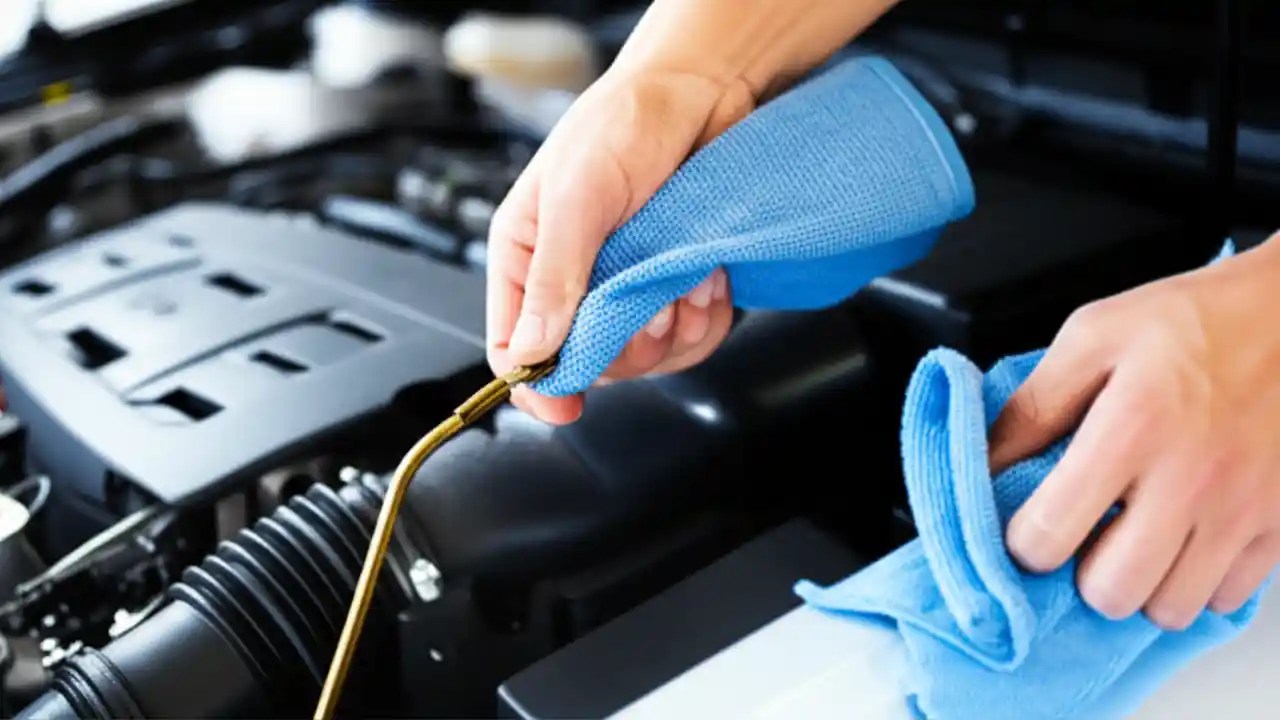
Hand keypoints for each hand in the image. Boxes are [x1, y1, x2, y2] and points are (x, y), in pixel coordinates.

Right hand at [486, 68, 751, 423]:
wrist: (703, 90)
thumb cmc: (625, 121)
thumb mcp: (577, 195)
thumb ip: (554, 276)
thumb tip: (530, 348)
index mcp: (526, 258)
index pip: (514, 347)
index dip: (538, 384)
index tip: (566, 406)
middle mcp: (573, 280)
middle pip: (587, 362)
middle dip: (624, 344)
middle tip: (646, 303)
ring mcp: (626, 287)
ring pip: (643, 357)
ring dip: (672, 328)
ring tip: (682, 277)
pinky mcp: (673, 286)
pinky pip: (688, 338)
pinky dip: (705, 318)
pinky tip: (707, 277)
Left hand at [989, 236, 1279, 628]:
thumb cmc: (1193, 321)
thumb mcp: (1094, 336)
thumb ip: (1033, 406)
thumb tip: (983, 464)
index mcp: (1134, 425)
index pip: (1049, 534)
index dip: (1021, 539)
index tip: (1025, 523)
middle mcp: (1191, 478)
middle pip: (1110, 591)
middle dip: (1080, 572)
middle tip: (1082, 536)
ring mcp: (1243, 509)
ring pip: (1168, 608)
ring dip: (1139, 583)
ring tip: (1131, 538)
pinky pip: (1223, 598)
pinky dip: (1194, 581)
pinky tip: (1180, 538)